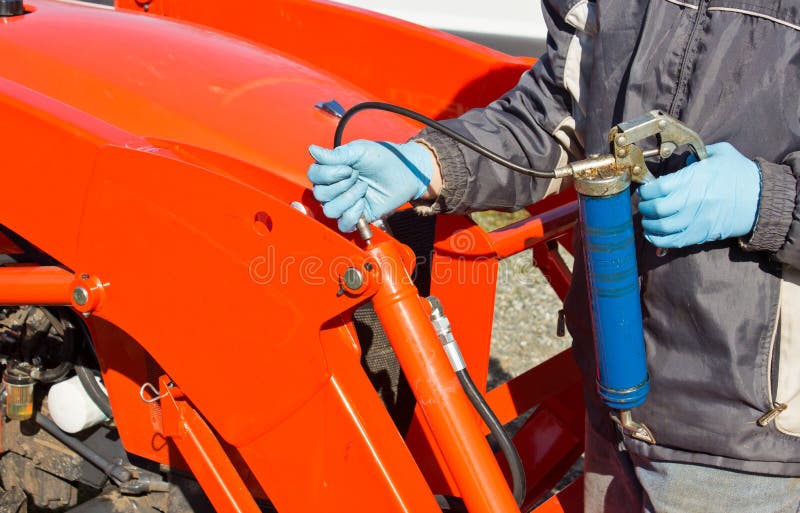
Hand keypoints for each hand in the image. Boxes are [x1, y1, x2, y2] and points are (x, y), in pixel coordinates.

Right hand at [307, 140, 435, 231]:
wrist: (404, 172)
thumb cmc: (383, 158)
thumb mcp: (359, 151)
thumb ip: (335, 154)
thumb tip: (311, 149)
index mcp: (332, 170)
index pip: (313, 175)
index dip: (327, 174)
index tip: (348, 168)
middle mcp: (335, 188)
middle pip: (319, 194)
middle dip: (340, 185)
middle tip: (358, 177)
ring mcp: (345, 203)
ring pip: (329, 210)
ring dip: (347, 199)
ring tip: (363, 188)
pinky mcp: (357, 217)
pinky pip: (343, 224)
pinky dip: (352, 214)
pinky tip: (363, 204)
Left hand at [638, 142, 760, 247]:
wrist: (762, 199)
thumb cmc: (741, 174)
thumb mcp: (721, 153)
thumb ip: (698, 153)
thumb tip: (683, 160)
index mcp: (694, 178)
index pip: (658, 187)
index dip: (647, 190)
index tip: (646, 189)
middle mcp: (692, 200)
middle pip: (656, 208)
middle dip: (645, 206)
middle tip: (645, 204)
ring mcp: (696, 219)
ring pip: (661, 227)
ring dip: (648, 223)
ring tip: (648, 219)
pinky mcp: (701, 234)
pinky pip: (673, 241)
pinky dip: (657, 239)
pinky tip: (652, 234)